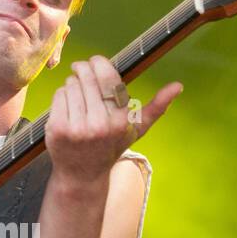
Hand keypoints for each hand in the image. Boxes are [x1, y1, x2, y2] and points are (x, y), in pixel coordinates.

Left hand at [47, 55, 181, 185]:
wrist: (82, 175)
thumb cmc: (110, 146)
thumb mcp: (136, 129)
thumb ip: (157, 107)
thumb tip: (179, 86)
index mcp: (120, 120)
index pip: (108, 76)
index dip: (99, 62)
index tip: (95, 62)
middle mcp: (100, 124)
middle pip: (87, 76)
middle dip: (82, 68)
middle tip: (80, 68)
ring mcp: (77, 128)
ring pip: (71, 84)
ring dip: (72, 83)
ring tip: (77, 95)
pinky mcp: (57, 129)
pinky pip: (58, 95)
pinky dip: (61, 96)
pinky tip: (67, 107)